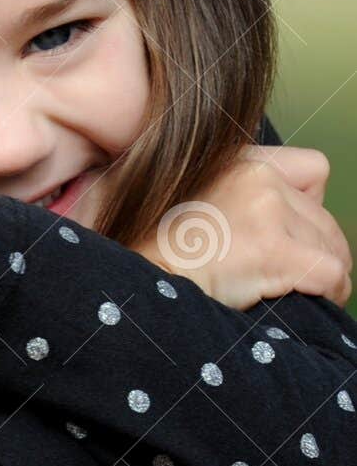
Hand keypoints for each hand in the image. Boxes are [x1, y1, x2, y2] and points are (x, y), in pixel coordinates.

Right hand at [132, 144, 351, 309]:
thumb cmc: (146, 250)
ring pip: (331, 246)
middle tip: (295, 279)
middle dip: (316, 252)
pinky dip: (329, 294)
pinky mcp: (275, 250)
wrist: (133, 279)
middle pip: (324, 218)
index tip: (287, 234)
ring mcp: (267, 210)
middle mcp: (256, 176)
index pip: (314, 170)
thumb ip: (220, 193)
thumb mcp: (176, 196)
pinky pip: (332, 273)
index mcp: (235, 160)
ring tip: (299, 295)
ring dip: (321, 276)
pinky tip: (305, 305)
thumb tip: (260, 222)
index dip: (308, 206)